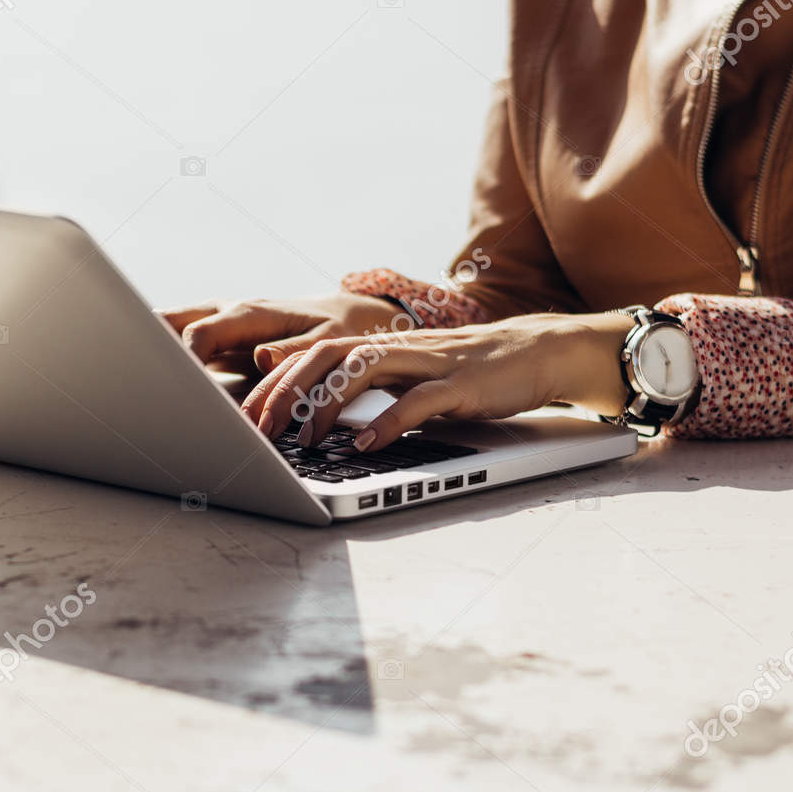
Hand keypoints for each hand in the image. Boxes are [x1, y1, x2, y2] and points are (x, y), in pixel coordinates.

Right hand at [159, 293, 406, 371]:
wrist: (349, 316)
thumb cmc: (340, 329)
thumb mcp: (328, 340)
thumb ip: (294, 352)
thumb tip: (261, 359)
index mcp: (250, 314)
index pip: (201, 333)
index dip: (185, 360)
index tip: (179, 388)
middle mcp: (228, 315)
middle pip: (172, 322)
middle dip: (150, 344)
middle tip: (135, 376)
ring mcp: (221, 326)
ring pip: (172, 329)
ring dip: (154, 349)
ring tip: (133, 381)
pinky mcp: (222, 341)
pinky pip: (186, 345)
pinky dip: (169, 360)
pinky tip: (157, 384)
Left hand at [240, 312, 633, 449]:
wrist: (544, 351)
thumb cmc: (476, 372)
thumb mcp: (415, 380)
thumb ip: (375, 392)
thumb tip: (326, 422)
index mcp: (385, 346)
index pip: (317, 352)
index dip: (277, 379)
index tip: (248, 414)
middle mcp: (401, 347)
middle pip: (327, 353)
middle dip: (286, 389)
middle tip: (261, 428)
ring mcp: (432, 362)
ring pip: (364, 368)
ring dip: (327, 403)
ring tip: (305, 438)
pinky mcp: (463, 383)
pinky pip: (419, 400)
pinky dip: (388, 422)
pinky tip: (365, 445)